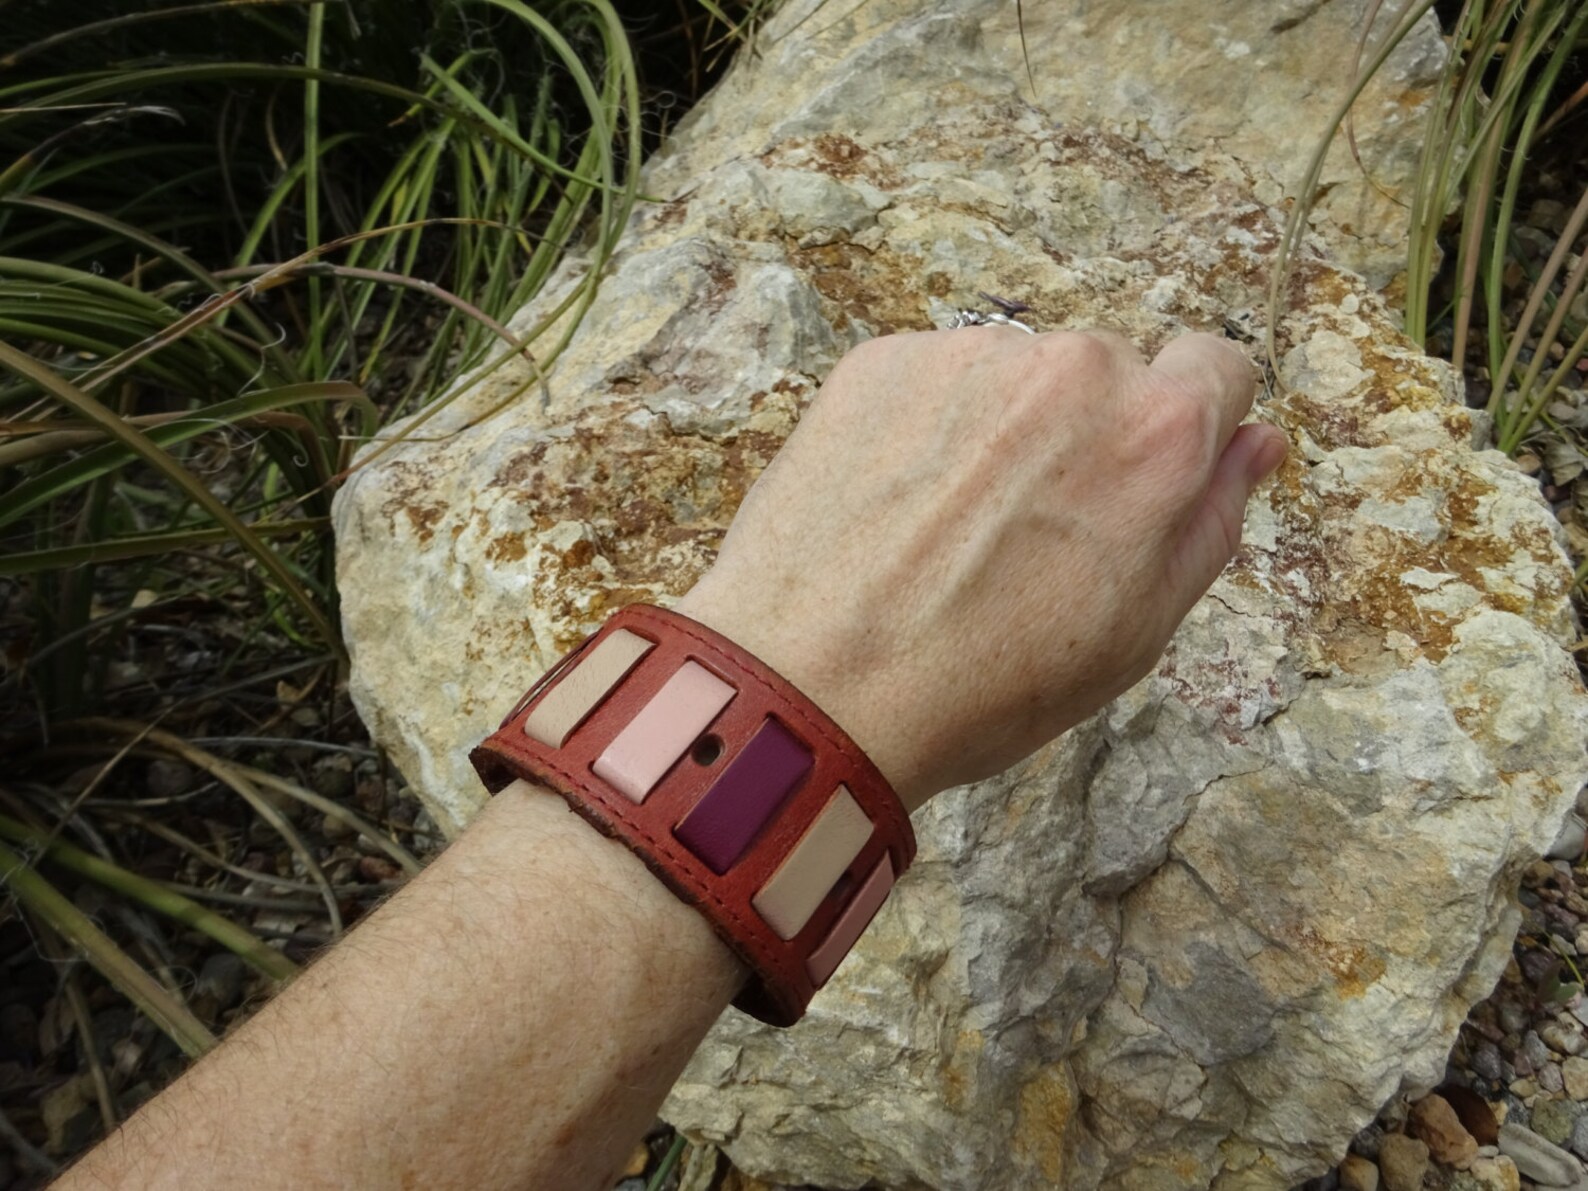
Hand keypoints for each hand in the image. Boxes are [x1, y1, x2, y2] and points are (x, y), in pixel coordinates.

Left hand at [676, 327, 1286, 809]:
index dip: (1189, 425)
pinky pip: (932, 378)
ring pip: (1015, 376)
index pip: (1215, 367)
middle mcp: (1072, 367)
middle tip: (1027, 535)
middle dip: (1085, 435)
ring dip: (1001, 429)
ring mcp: (970, 356)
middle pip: (1107, 374)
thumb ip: (1211, 523)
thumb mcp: (1136, 633)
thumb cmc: (983, 684)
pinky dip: (924, 426)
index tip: (1142, 478)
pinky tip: (892, 507)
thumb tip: (1256, 443)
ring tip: (946, 531)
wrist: (813, 685)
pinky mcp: (883, 361)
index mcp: (1156, 435)